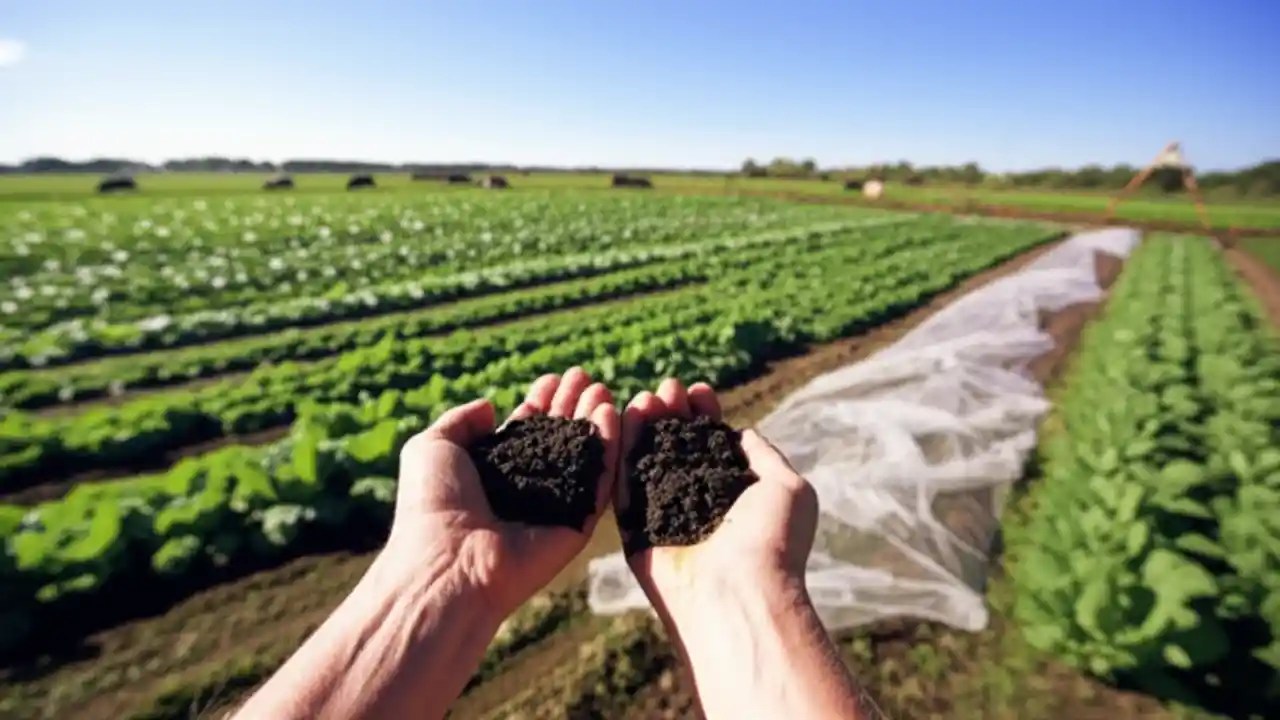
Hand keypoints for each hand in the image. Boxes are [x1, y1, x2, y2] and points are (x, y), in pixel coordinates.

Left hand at [386, 367, 619, 616]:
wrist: (446, 561)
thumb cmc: (431, 505)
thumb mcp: (431, 447)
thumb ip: (459, 421)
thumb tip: (489, 406)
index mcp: (493, 471)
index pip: (526, 432)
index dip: (542, 403)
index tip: (555, 377)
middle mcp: (526, 489)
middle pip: (559, 440)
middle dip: (572, 406)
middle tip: (587, 377)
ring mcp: (554, 509)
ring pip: (584, 458)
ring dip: (596, 422)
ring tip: (603, 389)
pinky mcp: (577, 527)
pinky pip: (599, 484)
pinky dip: (609, 449)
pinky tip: (611, 414)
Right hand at [615, 381, 865, 719]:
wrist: (740, 593)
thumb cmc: (774, 540)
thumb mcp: (787, 486)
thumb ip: (762, 454)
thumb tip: (741, 431)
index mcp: (736, 497)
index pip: (716, 446)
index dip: (707, 415)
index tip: (700, 390)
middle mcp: (700, 506)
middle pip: (679, 449)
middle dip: (674, 415)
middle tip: (668, 387)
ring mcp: (666, 519)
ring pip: (650, 463)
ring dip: (646, 426)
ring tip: (646, 395)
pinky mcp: (636, 534)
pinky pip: (625, 487)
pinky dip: (623, 451)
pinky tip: (623, 416)